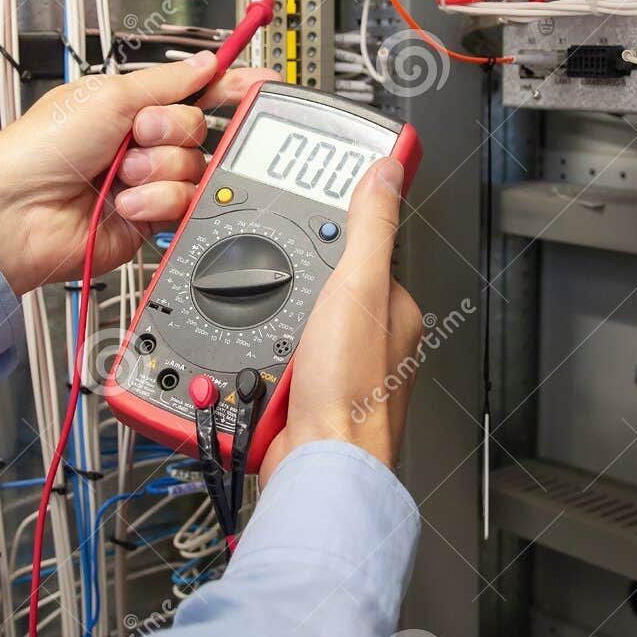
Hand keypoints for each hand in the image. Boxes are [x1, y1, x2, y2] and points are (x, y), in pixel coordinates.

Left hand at [0, 52, 276, 295]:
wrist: (15, 215)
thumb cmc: (39, 150)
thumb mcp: (107, 97)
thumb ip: (165, 83)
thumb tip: (205, 63)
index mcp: (128, 105)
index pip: (191, 91)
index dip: (227, 85)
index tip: (260, 81)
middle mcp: (140, 144)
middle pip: (198, 130)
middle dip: (172, 131)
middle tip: (140, 134)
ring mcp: (146, 183)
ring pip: (193, 169)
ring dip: (158, 170)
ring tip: (123, 177)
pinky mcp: (149, 220)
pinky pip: (181, 204)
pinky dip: (156, 201)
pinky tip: (126, 204)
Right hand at [259, 158, 423, 483]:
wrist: (319, 466)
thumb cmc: (350, 392)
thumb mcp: (358, 287)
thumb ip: (370, 226)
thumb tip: (389, 170)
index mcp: (389, 307)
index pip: (353, 249)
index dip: (320, 236)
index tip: (293, 226)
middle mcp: (363, 338)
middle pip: (308, 286)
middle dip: (280, 290)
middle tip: (271, 297)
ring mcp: (328, 368)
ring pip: (279, 325)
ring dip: (259, 330)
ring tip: (260, 340)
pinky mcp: (296, 395)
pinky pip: (261, 362)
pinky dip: (248, 363)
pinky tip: (248, 367)